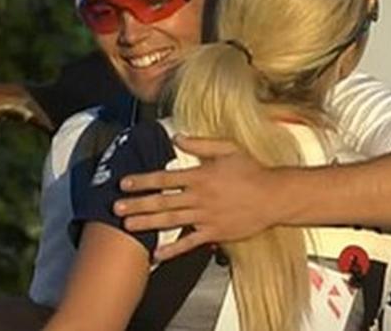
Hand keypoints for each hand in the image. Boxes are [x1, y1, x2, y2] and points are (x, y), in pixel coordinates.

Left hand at [115, 136, 285, 260]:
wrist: (274, 197)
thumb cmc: (252, 170)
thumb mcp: (228, 148)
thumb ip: (201, 143)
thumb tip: (177, 137)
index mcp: (201, 176)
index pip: (165, 178)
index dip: (143, 180)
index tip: (124, 183)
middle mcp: (200, 197)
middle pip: (163, 201)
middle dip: (138, 204)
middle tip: (116, 208)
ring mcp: (206, 217)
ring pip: (172, 221)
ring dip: (148, 223)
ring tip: (128, 226)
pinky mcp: (215, 233)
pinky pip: (190, 243)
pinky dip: (173, 249)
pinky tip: (157, 253)